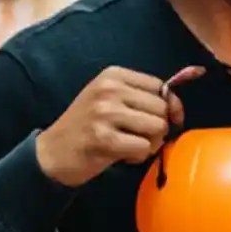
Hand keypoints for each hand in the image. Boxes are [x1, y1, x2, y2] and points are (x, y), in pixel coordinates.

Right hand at [36, 65, 204, 187]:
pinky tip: (120, 154)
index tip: (159, 120)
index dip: (167, 106)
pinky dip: (138, 156)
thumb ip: (142, 98)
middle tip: (137, 136)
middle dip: (157, 128)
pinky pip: (144, 147)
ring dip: (149, 143)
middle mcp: (109, 89)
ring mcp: (105, 113)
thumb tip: (178, 107)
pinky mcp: (104, 138)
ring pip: (158, 127)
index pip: (160, 86)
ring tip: (128, 145)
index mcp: (112, 75)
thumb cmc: (87, 126)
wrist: (52, 153)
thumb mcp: (109, 100)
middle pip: (162, 107)